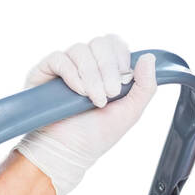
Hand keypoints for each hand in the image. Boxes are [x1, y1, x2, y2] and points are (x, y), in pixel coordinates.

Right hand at [13, 34, 157, 194]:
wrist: (69, 152)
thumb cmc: (97, 135)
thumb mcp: (130, 112)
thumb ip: (145, 86)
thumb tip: (149, 57)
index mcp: (106, 70)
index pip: (115, 43)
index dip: (121, 56)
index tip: (124, 79)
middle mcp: (86, 64)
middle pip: (100, 42)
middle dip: (109, 68)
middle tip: (111, 94)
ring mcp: (65, 66)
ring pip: (81, 50)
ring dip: (92, 76)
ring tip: (94, 100)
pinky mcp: (45, 71)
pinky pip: (60, 58)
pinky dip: (73, 74)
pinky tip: (79, 92)